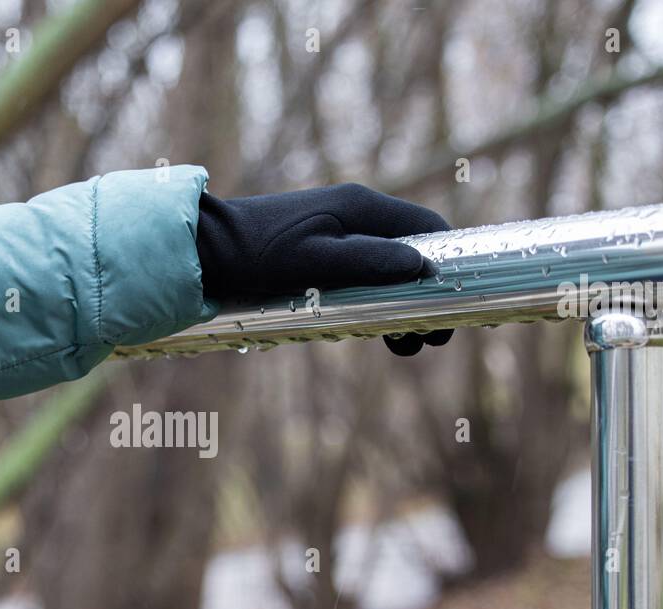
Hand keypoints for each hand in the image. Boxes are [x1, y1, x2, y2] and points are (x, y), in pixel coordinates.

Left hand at [196, 183, 454, 354]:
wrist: (205, 251)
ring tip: (406, 346)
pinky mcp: (324, 254)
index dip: (450, 263)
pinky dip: (380, 304)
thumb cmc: (255, 254)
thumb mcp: (315, 261)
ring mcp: (341, 234)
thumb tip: (423, 267)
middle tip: (433, 338)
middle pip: (414, 253)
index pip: (429, 227)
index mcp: (362, 207)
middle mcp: (357, 215)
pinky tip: (379, 334)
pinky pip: (368, 278)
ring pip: (392, 270)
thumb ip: (369, 262)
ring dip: (405, 306)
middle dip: (429, 295)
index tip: (457, 304)